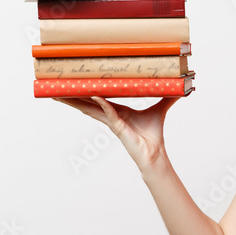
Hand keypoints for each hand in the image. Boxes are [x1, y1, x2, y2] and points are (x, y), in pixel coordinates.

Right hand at [53, 96, 178, 167]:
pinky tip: (95, 95)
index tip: (74, 80)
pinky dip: (102, 104)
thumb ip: (167, 98)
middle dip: (71, 95)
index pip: (97, 98)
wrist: (155, 153)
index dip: (85, 90)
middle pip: (86, 103)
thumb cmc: (153, 135)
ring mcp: (112, 122)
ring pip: (90, 108)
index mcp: (117, 111)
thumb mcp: (160, 110)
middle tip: (56, 87)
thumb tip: (180, 87)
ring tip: (60, 93)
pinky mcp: (118, 128)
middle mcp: (111, 116)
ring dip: (77, 100)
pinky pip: (108, 113)